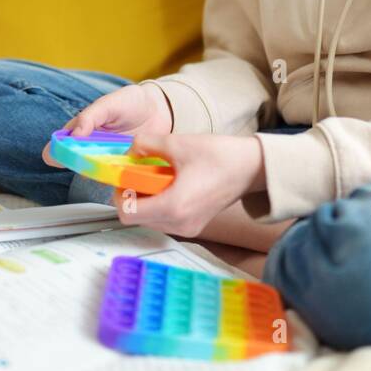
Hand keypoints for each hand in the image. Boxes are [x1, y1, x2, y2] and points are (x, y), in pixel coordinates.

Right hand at [41, 82, 172, 167]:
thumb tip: (74, 134)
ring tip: (109, 163)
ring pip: (97, 172)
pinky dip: (118, 177)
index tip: (55, 158)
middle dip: (80, 164)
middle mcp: (93, 147)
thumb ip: (90, 117)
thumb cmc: (130, 102)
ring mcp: (109, 159)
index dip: (57, 152)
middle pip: (78, 162)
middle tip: (88, 161)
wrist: (159, 109)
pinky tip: (123, 172)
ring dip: (100, 172)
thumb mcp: (108, 104)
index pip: (63, 144)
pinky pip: (117, 177)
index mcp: (83, 130)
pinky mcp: (125, 167)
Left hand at [112, 133, 264, 237]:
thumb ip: (146, 144)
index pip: (128, 213)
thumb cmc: (220, 156)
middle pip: (137, 217)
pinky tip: (169, 184)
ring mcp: (187, 228)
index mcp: (173, 206)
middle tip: (139, 172)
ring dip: (146, 199)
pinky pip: (164, 219)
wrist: (252, 168)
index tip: (124, 176)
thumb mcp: (178, 142)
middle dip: (132, 194)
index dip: (119, 194)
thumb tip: (130, 149)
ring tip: (157, 176)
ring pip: (150, 220)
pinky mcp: (193, 226)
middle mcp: (179, 224)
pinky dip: (159, 203)